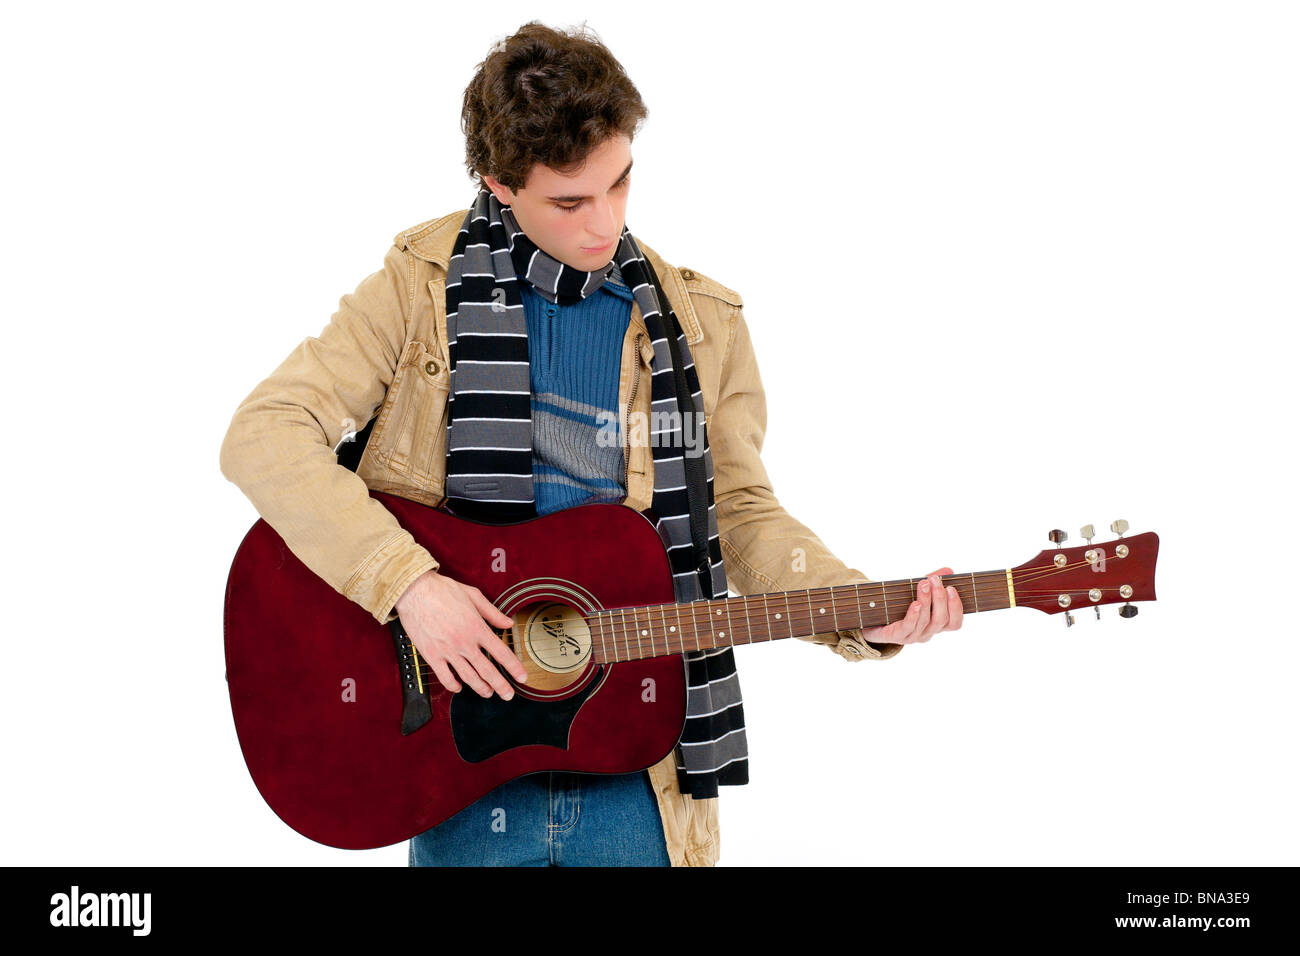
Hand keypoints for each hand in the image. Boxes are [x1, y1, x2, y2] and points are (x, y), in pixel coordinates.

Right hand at [394, 570, 527, 698]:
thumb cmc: (442, 590)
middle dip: (501, 685)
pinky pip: (445, 677)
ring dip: (480, 688)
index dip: (514, 667)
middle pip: (487, 670)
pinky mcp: (431, 655)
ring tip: (488, 693)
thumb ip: (492, 612)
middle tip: (508, 695)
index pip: (501, 653)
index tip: (522, 677)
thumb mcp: (473, 595)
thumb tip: (508, 623)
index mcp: (477, 628)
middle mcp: (464, 642)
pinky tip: (459, 687)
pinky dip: (454, 686)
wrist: (414, 591)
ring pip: (468, 677)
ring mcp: (448, 651)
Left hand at [860, 566, 963, 644]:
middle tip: (935, 580)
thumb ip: (933, 582)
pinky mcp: (897, 636)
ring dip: (926, 601)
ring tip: (924, 584)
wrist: (871, 620)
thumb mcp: (916, 592)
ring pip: (925, 621)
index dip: (955, 607)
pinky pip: (908, 627)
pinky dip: (913, 615)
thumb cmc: (898, 605)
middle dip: (940, 598)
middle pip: (941, 620)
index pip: (954, 623)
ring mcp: (913, 636)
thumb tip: (949, 570)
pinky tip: (915, 604)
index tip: (952, 588)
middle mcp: (927, 632)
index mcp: (935, 624)